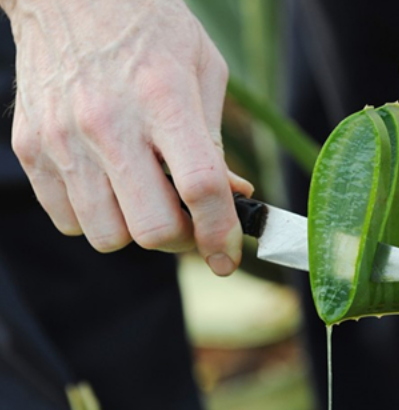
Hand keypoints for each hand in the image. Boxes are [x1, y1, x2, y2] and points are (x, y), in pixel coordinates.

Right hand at [3, 0, 252, 274]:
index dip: (219, 231)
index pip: (199, 186)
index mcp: (164, 98)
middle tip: (189, 223)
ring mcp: (62, 138)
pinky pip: (68, 219)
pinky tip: (108, 184)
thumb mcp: (203, 71)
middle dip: (180, 239)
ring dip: (135, 230)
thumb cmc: (150, 29)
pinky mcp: (31, 147)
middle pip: (151, 228)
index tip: (227, 255)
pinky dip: (96, 217)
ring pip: (107, 235)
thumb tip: (233, 198)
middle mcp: (109, 122)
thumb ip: (216, 143)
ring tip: (144, 196)